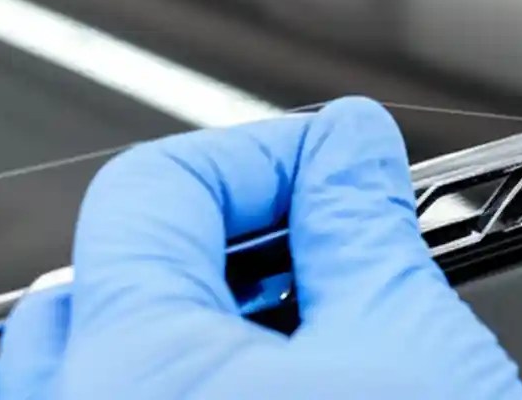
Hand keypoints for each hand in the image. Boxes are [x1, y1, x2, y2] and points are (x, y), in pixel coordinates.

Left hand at [0, 97, 521, 398]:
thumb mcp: (412, 347)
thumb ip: (366, 222)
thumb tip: (353, 144)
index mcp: (136, 367)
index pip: (158, 189)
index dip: (268, 153)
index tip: (340, 163)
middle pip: (121, 266)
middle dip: (236, 230)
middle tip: (327, 231)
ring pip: (109, 350)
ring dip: (212, 307)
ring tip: (314, 313)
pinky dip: (193, 372)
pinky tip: (283, 381)